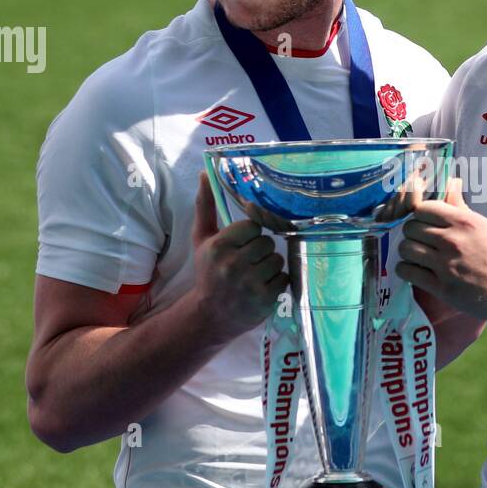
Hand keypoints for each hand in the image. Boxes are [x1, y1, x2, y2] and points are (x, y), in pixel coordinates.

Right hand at [191, 173, 289, 337]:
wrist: (210, 315)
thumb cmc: (208, 272)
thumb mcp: (202, 239)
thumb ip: (206, 205)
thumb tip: (205, 172)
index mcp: (218, 246)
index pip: (252, 225)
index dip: (250, 235)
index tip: (241, 245)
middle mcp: (232, 265)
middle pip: (266, 242)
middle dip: (260, 251)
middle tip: (247, 262)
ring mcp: (250, 284)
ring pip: (277, 259)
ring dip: (270, 266)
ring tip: (254, 275)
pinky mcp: (265, 300)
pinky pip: (284, 278)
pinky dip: (277, 282)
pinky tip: (262, 287)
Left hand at [394, 177, 486, 320]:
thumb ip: (462, 208)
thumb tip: (451, 182)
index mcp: (464, 222)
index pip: (424, 209)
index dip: (421, 215)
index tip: (425, 223)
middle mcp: (452, 241)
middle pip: (411, 228)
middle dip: (413, 234)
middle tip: (421, 241)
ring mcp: (445, 265)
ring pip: (406, 249)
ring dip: (408, 252)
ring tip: (417, 257)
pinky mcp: (440, 287)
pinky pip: (407, 272)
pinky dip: (406, 270)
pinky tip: (416, 271)